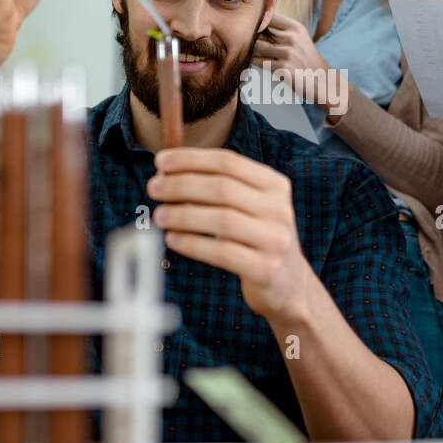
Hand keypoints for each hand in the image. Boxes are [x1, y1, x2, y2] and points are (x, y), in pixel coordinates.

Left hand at [147, 148, 313, 321]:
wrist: (288, 283)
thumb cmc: (258, 238)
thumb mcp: (250, 205)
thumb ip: (218, 185)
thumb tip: (168, 171)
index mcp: (275, 185)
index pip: (228, 162)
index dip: (191, 159)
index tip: (161, 162)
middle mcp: (279, 209)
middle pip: (223, 188)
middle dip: (182, 185)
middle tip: (154, 188)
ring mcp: (275, 240)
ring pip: (222, 220)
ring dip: (183, 215)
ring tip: (160, 215)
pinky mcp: (265, 268)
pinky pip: (222, 252)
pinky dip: (193, 244)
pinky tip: (173, 239)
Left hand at [251, 13, 337, 108]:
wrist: (322, 81)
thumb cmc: (307, 59)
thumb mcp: (300, 38)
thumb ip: (281, 30)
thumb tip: (257, 24)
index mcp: (296, 28)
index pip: (269, 16)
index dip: (259, 21)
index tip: (255, 28)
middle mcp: (292, 38)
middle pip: (261, 31)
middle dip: (253, 37)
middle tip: (249, 42)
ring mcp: (288, 54)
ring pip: (257, 46)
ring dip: (253, 50)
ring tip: (254, 53)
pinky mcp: (283, 69)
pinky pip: (260, 62)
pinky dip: (256, 62)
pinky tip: (259, 63)